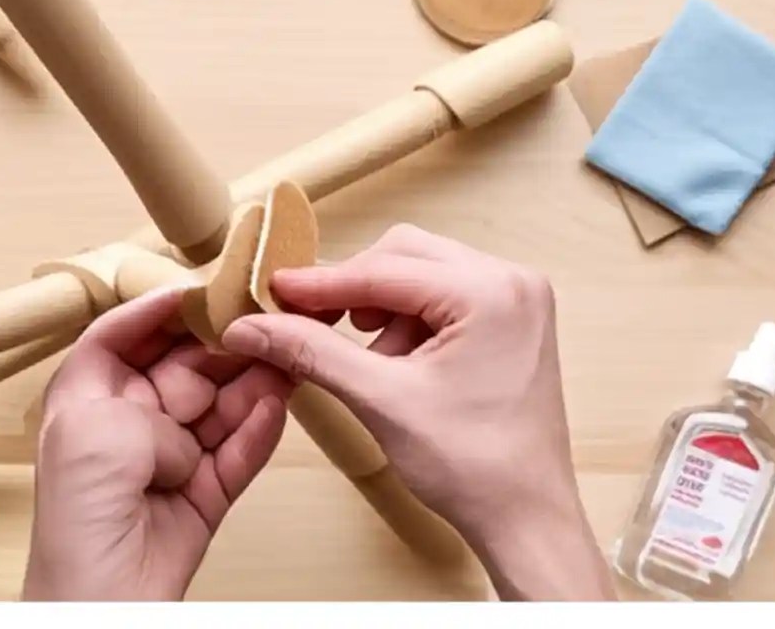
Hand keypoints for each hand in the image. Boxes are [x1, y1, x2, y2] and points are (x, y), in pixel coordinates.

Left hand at [23, 288, 291, 600]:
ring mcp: (167, 460)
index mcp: (85, 402)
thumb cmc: (76, 525)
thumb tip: (198, 412)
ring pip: (219, 407)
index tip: (196, 290)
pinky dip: (258, 429)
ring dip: (252, 382)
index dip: (154, 311)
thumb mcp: (96, 433)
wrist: (104, 604)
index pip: (119, 338)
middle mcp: (126, 426)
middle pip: (182, 367)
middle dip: (221, 344)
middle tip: (261, 318)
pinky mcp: (203, 494)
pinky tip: (278, 402)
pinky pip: (237, 451)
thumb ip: (153, 401)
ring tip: (285, 356)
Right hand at [221, 224, 613, 599]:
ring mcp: (517, 300)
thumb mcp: (380, 400)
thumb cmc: (473, 467)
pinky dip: (408, 322)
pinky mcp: (512, 322)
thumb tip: (250, 326)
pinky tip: (396, 364)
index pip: (383, 269)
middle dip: (354, 290)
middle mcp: (512, 281)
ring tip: (370, 363)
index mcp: (491, 292)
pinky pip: (444, 297)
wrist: (525, 519)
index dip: (320, 282)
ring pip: (421, 274)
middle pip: (404, 255)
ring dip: (380, 308)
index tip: (272, 290)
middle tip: (309, 322)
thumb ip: (311, 351)